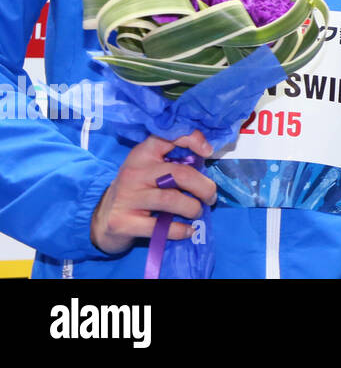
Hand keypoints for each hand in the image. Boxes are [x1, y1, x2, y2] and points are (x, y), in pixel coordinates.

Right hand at [90, 131, 215, 254]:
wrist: (101, 220)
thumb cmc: (136, 192)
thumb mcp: (150, 170)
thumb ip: (173, 163)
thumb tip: (206, 163)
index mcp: (143, 154)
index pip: (168, 137)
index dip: (192, 140)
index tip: (208, 152)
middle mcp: (134, 172)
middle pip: (180, 173)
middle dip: (204, 187)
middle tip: (211, 197)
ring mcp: (127, 197)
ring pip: (172, 200)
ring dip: (193, 208)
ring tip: (197, 212)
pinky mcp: (123, 222)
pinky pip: (160, 227)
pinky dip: (180, 230)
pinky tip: (188, 231)